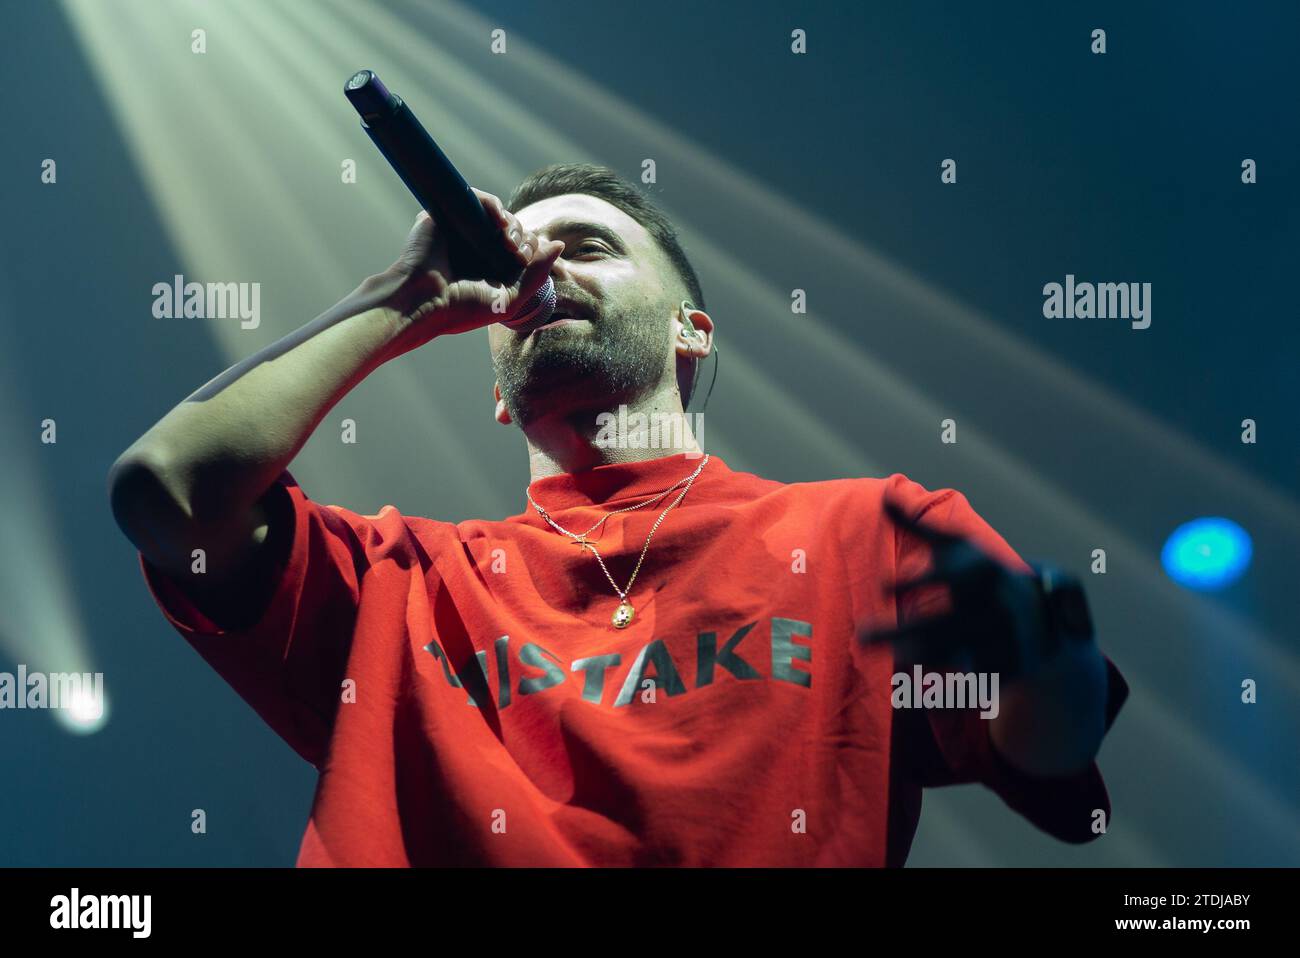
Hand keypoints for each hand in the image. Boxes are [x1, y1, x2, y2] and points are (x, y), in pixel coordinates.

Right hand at [361, 188, 564, 356]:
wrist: (424, 301)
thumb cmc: (462, 308)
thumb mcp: (510, 299)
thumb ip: (536, 274)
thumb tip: (558, 244)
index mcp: (491, 267)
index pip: (524, 247)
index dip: (533, 250)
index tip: (524, 262)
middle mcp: (478, 247)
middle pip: (516, 229)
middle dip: (524, 238)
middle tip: (516, 254)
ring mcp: (464, 229)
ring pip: (501, 214)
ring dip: (513, 225)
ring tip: (508, 243)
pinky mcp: (449, 214)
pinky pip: (479, 198)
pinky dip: (495, 207)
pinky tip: (501, 224)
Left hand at [860, 499, 1049, 682]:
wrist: (1045, 617)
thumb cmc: (983, 574)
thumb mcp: (957, 547)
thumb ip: (919, 525)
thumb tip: (885, 495)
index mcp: (986, 570)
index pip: (952, 574)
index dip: (919, 580)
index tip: (882, 588)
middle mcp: (998, 605)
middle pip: (945, 623)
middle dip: (901, 633)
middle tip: (859, 636)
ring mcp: (1006, 638)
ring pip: (957, 654)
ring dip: (920, 657)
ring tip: (890, 658)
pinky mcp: (1010, 668)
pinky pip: (975, 679)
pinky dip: (950, 684)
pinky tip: (920, 688)